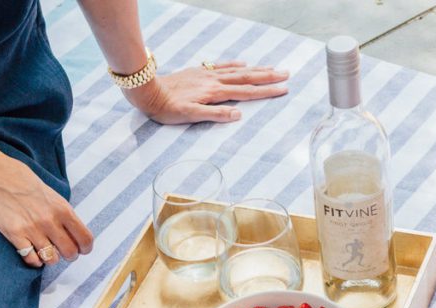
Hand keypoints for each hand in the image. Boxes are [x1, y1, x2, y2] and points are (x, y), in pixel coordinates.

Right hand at [0, 130, 92, 267]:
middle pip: (70, 253)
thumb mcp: (49, 192)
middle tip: (62, 251)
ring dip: (49, 258)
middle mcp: (50, 220)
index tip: (81, 250)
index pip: (85, 238)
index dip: (85, 248)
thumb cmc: (20, 178)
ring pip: (51, 259)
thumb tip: (71, 229)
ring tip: (45, 251)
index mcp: (62, 208)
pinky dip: (33, 260)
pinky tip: (31, 253)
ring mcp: (32, 229)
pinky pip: (31, 259)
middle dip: (68, 255)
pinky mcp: (14, 235)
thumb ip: (61, 211)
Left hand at [126, 61, 288, 123]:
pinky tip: (244, 63)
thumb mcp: (190, 116)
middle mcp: (214, 81)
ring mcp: (207, 75)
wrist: (148, 91)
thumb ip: (215, 115)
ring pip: (237, 71)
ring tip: (273, 68)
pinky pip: (222, 66)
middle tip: (287, 74)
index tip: (284, 89)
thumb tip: (238, 114)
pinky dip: (235, 65)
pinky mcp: (199, 72)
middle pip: (247, 78)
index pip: (246, 92)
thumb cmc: (168, 108)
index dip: (266, 91)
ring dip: (256, 70)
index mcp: (215, 93)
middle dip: (268, 77)